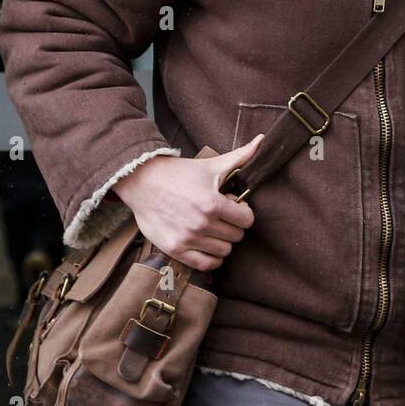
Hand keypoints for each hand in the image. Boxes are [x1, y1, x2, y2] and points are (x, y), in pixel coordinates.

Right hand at [112, 135, 264, 271]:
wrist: (142, 181)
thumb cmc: (179, 172)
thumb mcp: (211, 165)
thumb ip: (240, 157)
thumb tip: (262, 140)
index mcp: (213, 203)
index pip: (247, 220)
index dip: (243, 212)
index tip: (233, 205)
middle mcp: (201, 224)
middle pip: (236, 236)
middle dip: (233, 225)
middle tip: (221, 215)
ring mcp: (187, 238)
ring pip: (224, 251)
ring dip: (222, 241)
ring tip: (212, 228)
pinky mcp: (175, 249)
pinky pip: (205, 264)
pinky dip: (212, 258)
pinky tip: (208, 245)